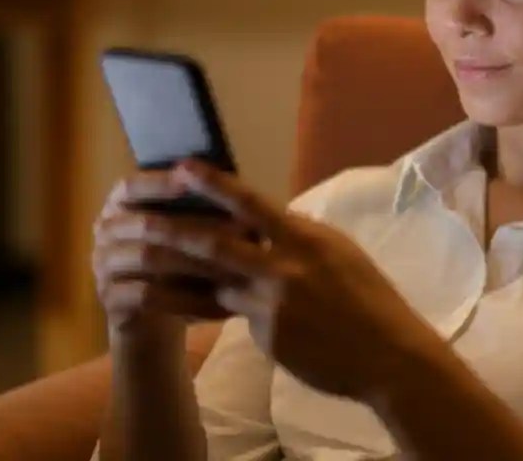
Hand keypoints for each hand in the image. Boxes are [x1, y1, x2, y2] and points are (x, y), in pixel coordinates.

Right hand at [93, 171, 254, 335]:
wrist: (155, 313)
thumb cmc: (180, 260)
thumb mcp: (191, 229)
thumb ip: (206, 207)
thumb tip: (244, 193)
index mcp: (120, 203)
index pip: (132, 186)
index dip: (160, 183)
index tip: (193, 180)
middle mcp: (106, 231)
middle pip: (145, 224)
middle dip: (195, 228)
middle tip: (239, 233)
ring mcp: (103, 266)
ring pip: (148, 259)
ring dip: (194, 262)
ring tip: (233, 267)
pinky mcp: (111, 299)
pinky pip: (146, 296)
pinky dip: (184, 297)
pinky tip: (216, 300)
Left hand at [118, 159, 441, 400]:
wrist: (390, 354)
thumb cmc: (369, 300)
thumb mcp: (340, 254)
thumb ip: (300, 238)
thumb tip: (269, 222)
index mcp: (307, 237)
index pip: (252, 204)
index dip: (214, 185)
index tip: (182, 168)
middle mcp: (287, 265)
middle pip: (215, 244)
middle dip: (171, 231)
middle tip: (134, 221)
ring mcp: (274, 302)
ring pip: (210, 284)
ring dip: (169, 278)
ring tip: (132, 274)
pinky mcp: (267, 334)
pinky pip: (229, 316)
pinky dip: (203, 309)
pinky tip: (172, 308)